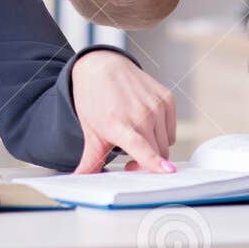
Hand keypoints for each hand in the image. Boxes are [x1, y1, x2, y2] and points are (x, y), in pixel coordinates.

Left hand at [69, 51, 176, 173]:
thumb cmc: (95, 100)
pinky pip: (171, 130)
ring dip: (155, 147)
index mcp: (118, 123)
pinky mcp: (167, 97)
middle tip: (129, 158)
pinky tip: (146, 124)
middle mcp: (140, 113)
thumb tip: (77, 180)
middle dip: (146, 162)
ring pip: (166, 143)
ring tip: (136, 138)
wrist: (101, 67)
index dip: (153, 161)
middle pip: (157, 152)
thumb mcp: (90, 133)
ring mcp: (155, 104)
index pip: (140, 145)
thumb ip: (89, 161)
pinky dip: (162, 133)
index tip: (167, 171)